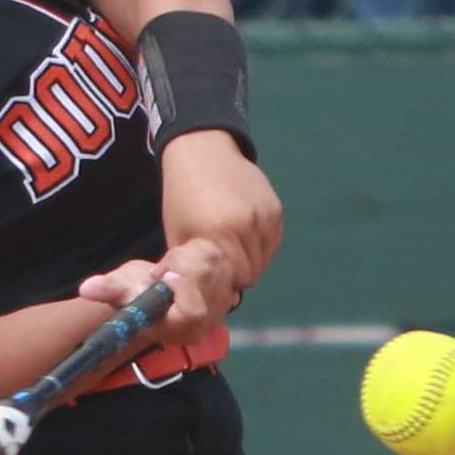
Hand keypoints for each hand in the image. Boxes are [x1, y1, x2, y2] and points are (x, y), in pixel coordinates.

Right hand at [78, 237, 232, 347]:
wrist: (152, 291)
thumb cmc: (133, 295)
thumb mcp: (119, 291)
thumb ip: (107, 290)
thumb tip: (88, 288)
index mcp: (183, 330)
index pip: (194, 310)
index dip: (179, 286)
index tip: (161, 277)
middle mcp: (208, 320)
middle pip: (206, 276)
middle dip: (179, 262)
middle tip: (162, 270)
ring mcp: (223, 302)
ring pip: (216, 261)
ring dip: (189, 255)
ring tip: (173, 266)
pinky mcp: (230, 284)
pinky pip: (225, 256)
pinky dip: (203, 251)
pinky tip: (189, 262)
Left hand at [159, 129, 280, 297]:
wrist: (201, 153)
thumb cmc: (182, 198)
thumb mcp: (179, 236)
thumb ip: (195, 269)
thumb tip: (222, 301)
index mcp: (220, 234)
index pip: (236, 280)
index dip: (224, 282)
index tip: (213, 275)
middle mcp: (247, 226)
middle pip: (252, 272)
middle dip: (237, 272)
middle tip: (220, 261)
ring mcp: (264, 216)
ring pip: (264, 259)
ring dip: (249, 259)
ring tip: (229, 244)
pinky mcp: (274, 208)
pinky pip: (272, 242)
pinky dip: (259, 244)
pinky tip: (240, 231)